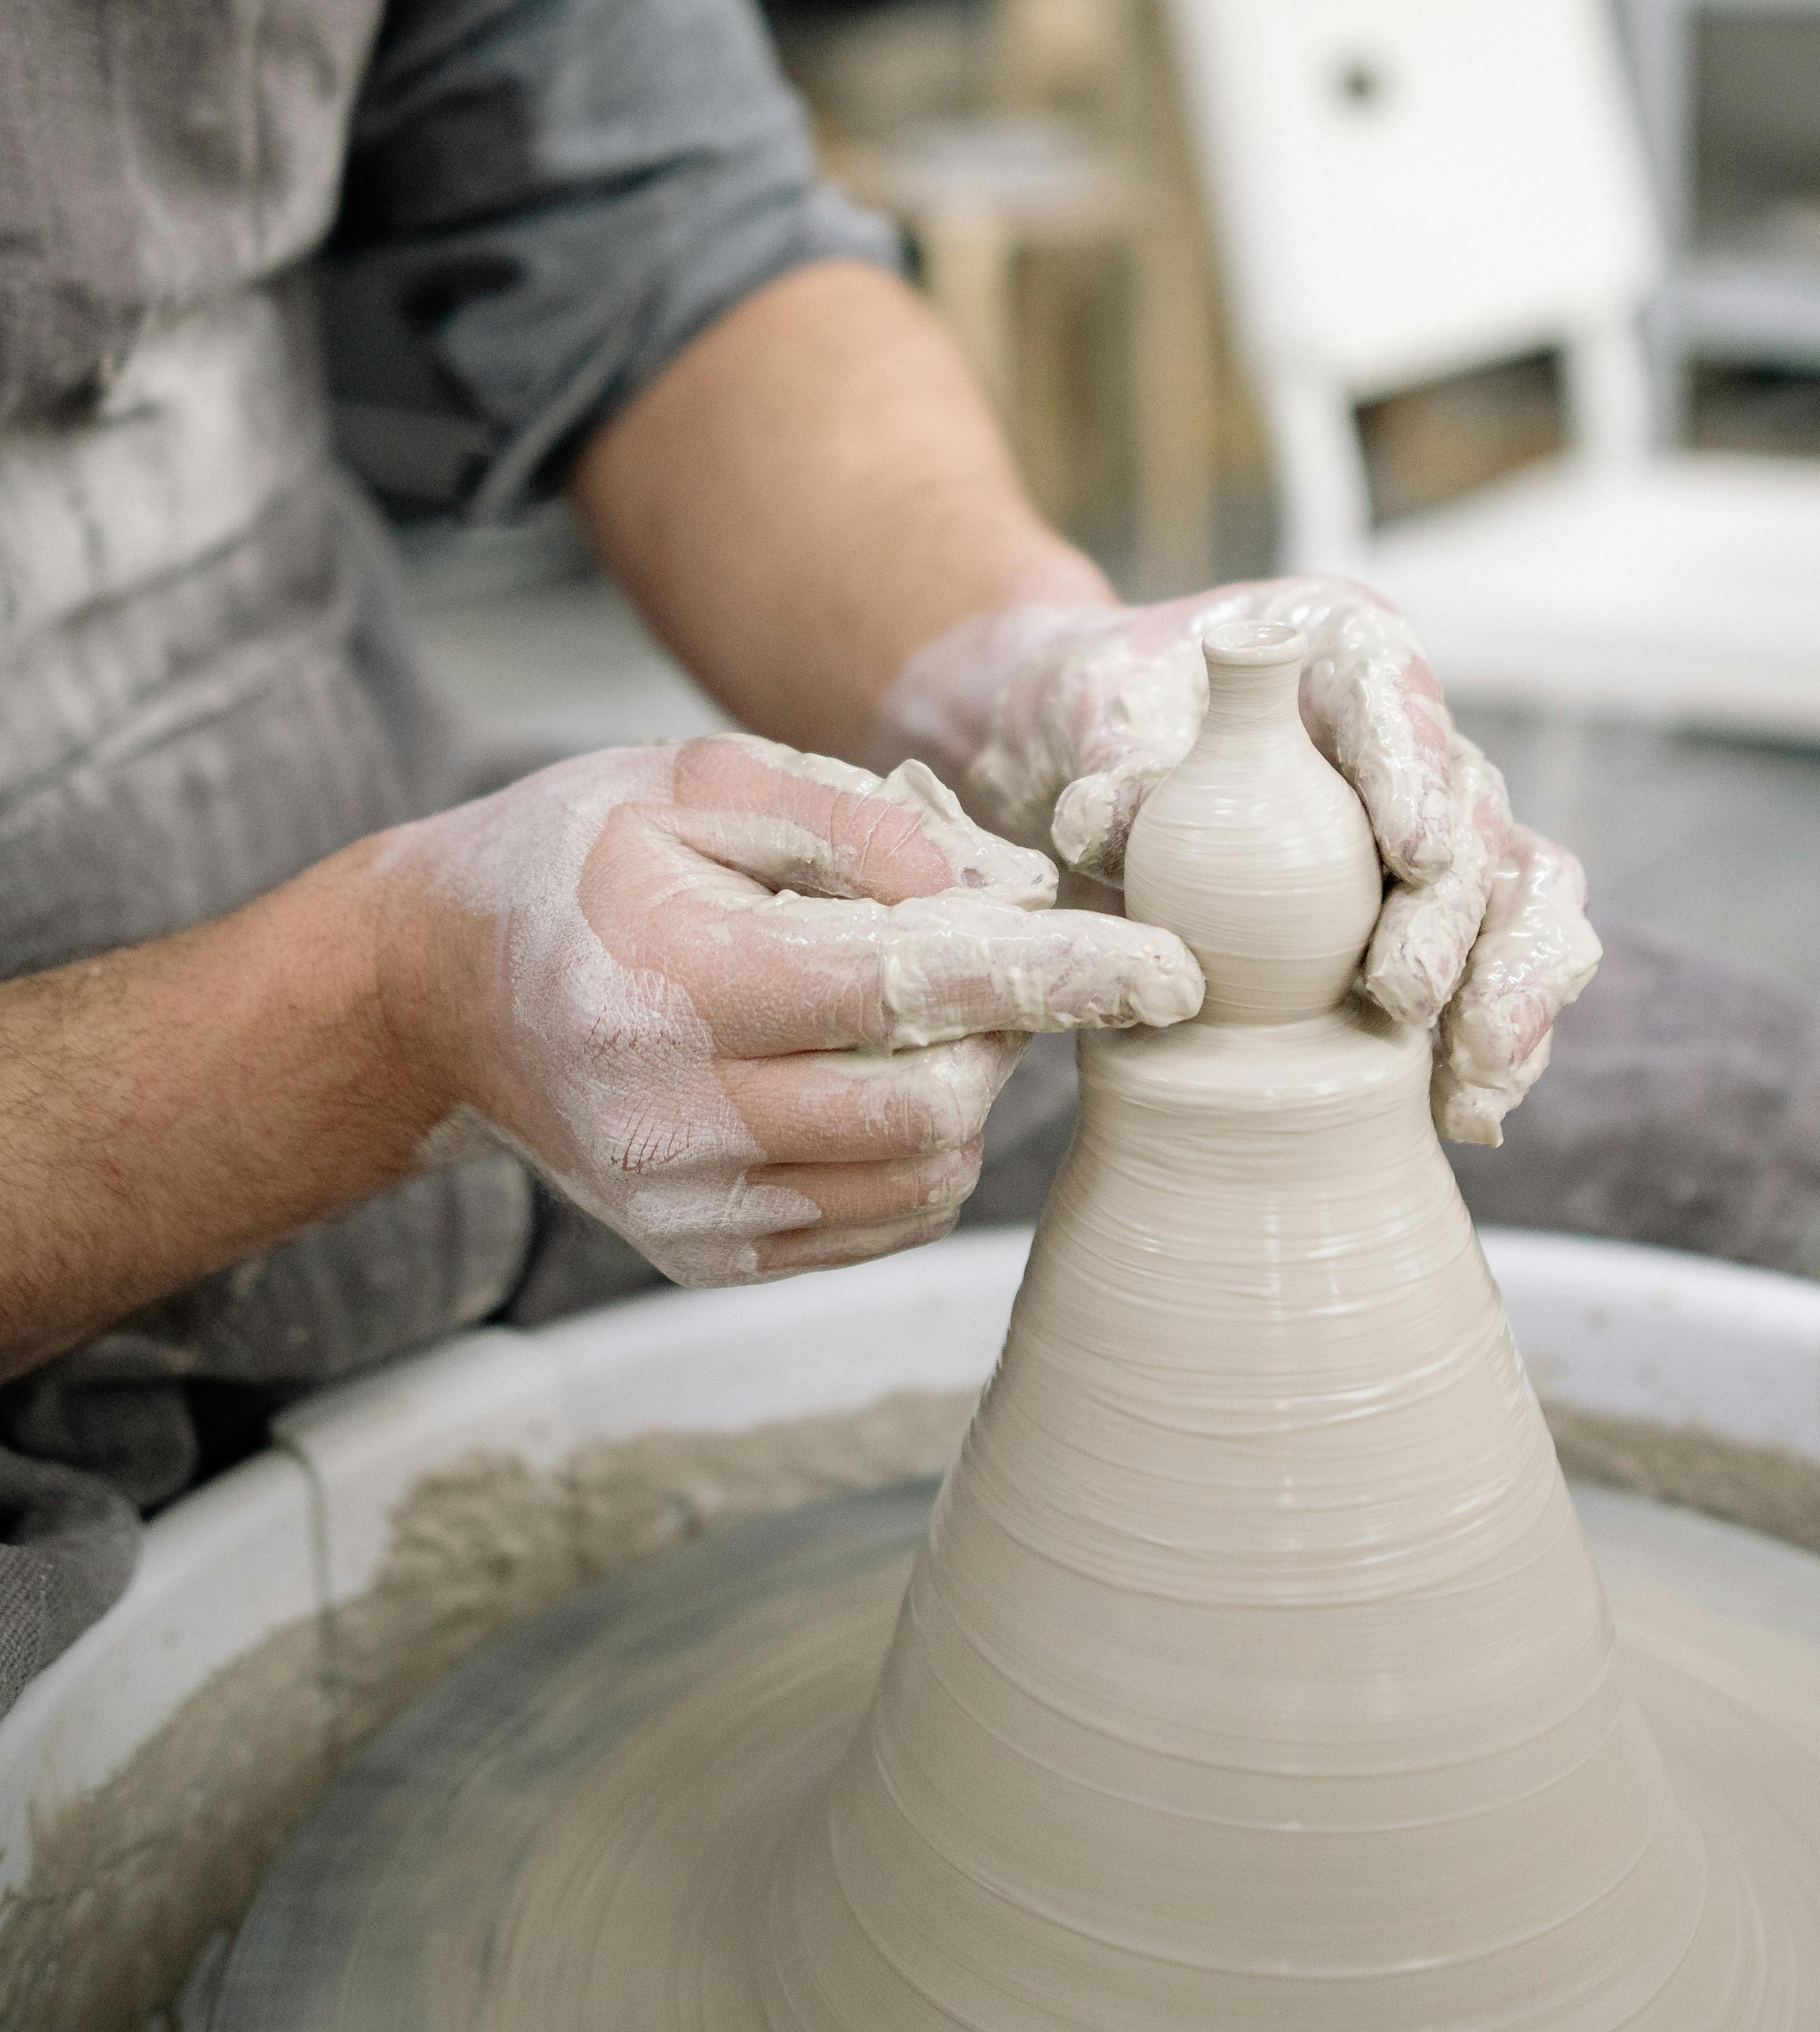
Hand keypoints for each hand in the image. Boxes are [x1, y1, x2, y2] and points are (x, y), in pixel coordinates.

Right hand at [380, 736, 1201, 1285]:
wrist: (436, 990)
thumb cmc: (578, 856)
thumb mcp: (693, 777)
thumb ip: (850, 820)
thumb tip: (991, 894)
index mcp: (677, 979)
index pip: (909, 989)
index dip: (1054, 981)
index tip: (1171, 973)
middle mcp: (676, 1116)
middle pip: (931, 1109)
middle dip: (1002, 1034)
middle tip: (985, 960)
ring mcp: (687, 1203)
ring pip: (916, 1181)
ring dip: (963, 1094)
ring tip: (913, 1011)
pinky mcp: (703, 1254)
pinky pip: (875, 1221)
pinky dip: (916, 1151)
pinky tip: (872, 1072)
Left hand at [958, 579, 1600, 1145]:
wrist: (1070, 770)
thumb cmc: (1086, 716)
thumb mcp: (1076, 715)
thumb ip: (1102, 758)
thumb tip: (1098, 818)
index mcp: (1338, 649)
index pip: (1396, 692)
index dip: (1417, 771)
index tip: (1414, 851)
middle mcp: (1406, 735)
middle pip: (1471, 808)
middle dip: (1455, 913)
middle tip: (1405, 993)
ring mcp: (1426, 829)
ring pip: (1513, 893)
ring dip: (1505, 988)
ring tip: (1473, 1082)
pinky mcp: (1420, 919)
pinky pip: (1489, 969)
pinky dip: (1490, 1042)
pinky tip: (1468, 1111)